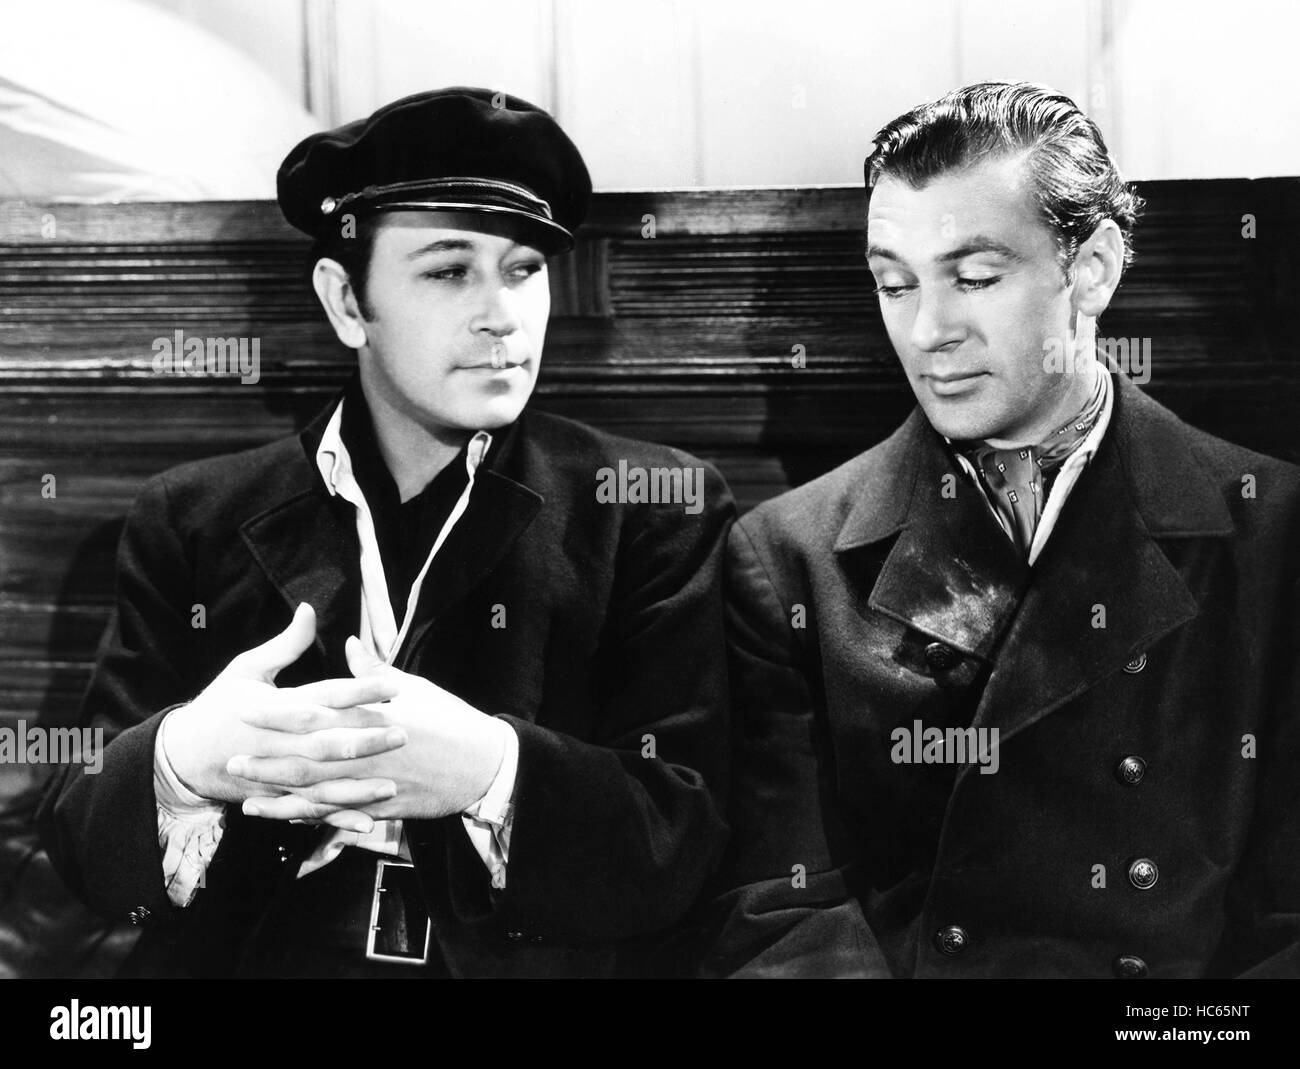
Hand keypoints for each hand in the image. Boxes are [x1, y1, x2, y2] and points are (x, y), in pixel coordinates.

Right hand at [164, 604, 408, 830]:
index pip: (325, 696)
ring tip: (392, 784)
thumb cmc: (219, 705)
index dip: (360, 689)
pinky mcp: (276, 797)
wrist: (180, 754)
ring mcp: (276, 774)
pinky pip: (309, 810)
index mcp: (276, 706)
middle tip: (404, 733)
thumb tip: (309, 610)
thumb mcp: (247, 668)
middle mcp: (278, 742)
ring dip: (356, 786)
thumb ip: (285, 644)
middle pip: (327, 742)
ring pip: (321, 782)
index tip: (394, 684)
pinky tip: (366, 823)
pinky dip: (336, 817)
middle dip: (366, 739)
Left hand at [233, 635, 508, 821]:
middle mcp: (365, 750)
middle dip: (266, 758)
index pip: (314, 711)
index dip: (276, 713)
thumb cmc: (450, 719)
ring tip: (246, 793)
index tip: (245, 709)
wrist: (483, 763)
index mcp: (370, 714)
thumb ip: (375, 670)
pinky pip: (338, 814)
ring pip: (316, 790)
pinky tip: (285, 817)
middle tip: (230, 760)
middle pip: (305, 755)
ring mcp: (372, 781)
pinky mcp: (382, 806)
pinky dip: (309, 816)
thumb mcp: (414, 686)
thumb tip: (349, 644)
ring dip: (278, 793)